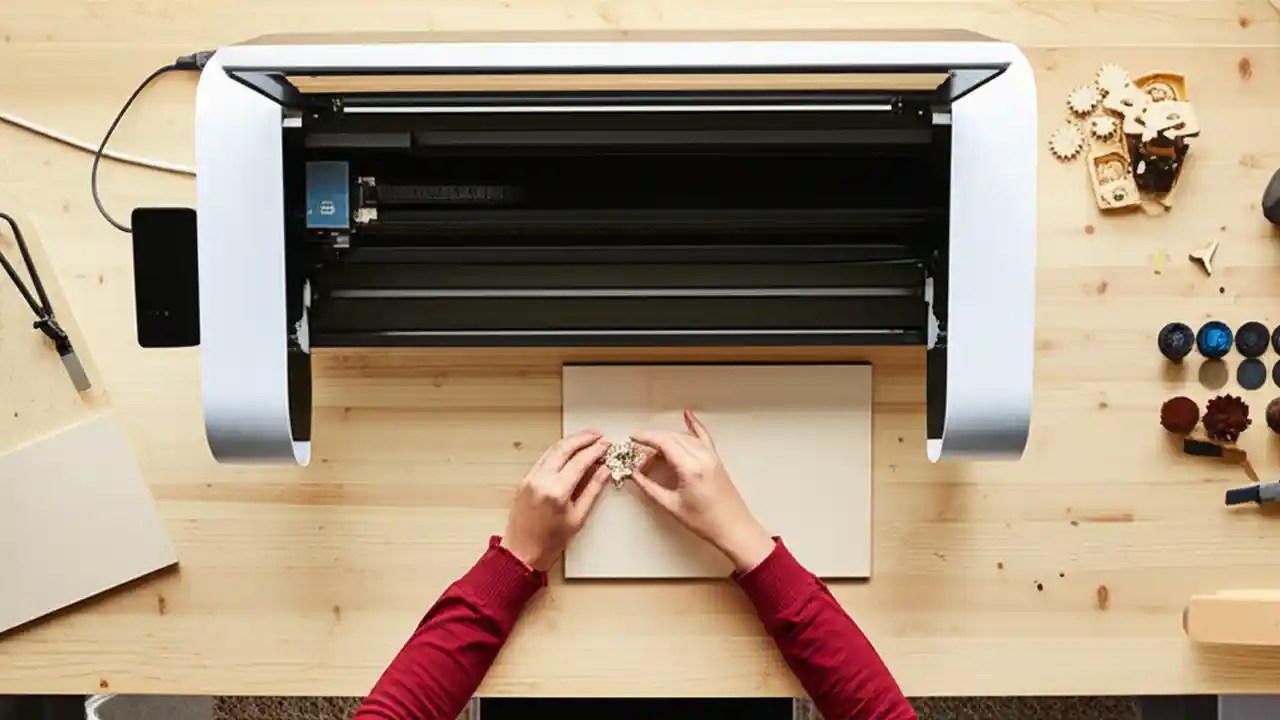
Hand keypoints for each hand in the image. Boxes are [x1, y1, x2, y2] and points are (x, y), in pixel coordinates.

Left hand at [502, 429, 610, 570]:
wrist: (521, 552)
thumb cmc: (549, 541)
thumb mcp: (578, 517)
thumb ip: (592, 489)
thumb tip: (604, 470)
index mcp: (556, 491)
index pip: (580, 461)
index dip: (596, 450)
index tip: (606, 445)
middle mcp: (541, 481)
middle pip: (565, 448)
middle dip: (584, 438)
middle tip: (598, 435)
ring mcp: (530, 478)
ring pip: (553, 449)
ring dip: (571, 441)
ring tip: (586, 439)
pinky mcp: (525, 480)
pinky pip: (544, 458)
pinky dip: (558, 450)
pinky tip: (569, 451)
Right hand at [631, 410, 774, 572]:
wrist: (733, 528)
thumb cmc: (704, 521)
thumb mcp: (671, 506)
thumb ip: (650, 487)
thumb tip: (634, 475)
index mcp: (690, 468)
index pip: (664, 443)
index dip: (646, 438)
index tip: (632, 438)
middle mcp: (702, 457)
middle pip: (673, 438)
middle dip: (653, 439)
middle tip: (637, 447)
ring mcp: (711, 457)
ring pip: (685, 437)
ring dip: (667, 438)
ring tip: (652, 446)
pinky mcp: (716, 460)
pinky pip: (703, 438)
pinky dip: (694, 426)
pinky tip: (687, 415)